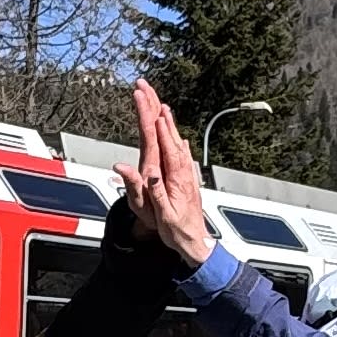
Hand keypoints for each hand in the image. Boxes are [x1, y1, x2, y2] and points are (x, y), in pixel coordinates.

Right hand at [117, 81, 215, 266]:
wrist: (194, 242)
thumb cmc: (176, 230)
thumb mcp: (161, 214)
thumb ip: (151, 192)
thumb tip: (142, 173)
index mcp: (175, 178)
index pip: (165, 145)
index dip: (159, 125)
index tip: (153, 107)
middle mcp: (182, 171)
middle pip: (171, 136)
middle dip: (161, 114)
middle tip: (152, 94)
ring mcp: (185, 174)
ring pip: (177, 142)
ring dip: (170, 123)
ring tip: (163, 106)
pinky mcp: (186, 179)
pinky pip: (180, 153)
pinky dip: (176, 140)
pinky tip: (177, 135)